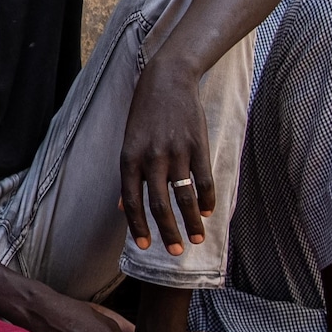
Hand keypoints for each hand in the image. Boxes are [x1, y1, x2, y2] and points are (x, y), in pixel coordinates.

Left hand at [120, 57, 213, 254]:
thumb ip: (128, 176)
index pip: (132, 201)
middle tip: (175, 251)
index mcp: (129, 158)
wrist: (167, 80)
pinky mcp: (198, 146)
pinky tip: (208, 213)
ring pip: (184, 196)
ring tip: (197, 239)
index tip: (144, 246)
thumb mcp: (128, 142)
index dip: (138, 226)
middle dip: (168, 232)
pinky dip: (207, 199)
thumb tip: (123, 208)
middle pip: (159, 204)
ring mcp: (177, 152)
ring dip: (192, 222)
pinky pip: (204, 180)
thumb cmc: (144, 114)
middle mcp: (152, 158)